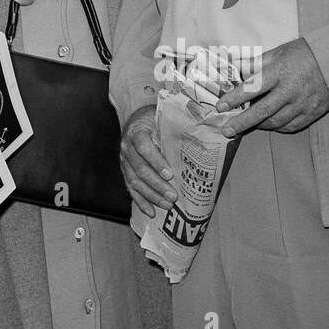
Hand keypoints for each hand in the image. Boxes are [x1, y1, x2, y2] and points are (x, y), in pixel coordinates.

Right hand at [119, 102, 175, 216]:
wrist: (136, 119)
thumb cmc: (154, 119)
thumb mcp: (163, 116)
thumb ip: (178, 124)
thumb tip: (204, 130)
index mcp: (136, 131)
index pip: (143, 146)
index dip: (156, 161)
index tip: (170, 174)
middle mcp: (127, 147)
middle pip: (140, 168)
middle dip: (157, 184)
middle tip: (173, 196)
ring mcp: (124, 161)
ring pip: (135, 181)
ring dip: (151, 195)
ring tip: (167, 205)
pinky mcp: (125, 171)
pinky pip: (130, 189)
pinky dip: (140, 201)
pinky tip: (151, 212)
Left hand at [210, 37, 328, 136]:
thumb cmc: (303, 54)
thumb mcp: (277, 52)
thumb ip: (255, 63)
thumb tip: (233, 67)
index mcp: (279, 72)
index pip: (252, 88)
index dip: (234, 98)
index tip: (221, 106)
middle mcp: (290, 91)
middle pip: (261, 111)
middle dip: (241, 123)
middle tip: (226, 130)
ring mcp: (302, 105)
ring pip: (275, 122)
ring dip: (257, 125)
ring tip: (245, 125)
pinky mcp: (311, 113)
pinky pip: (290, 127)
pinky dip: (276, 127)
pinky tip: (267, 124)